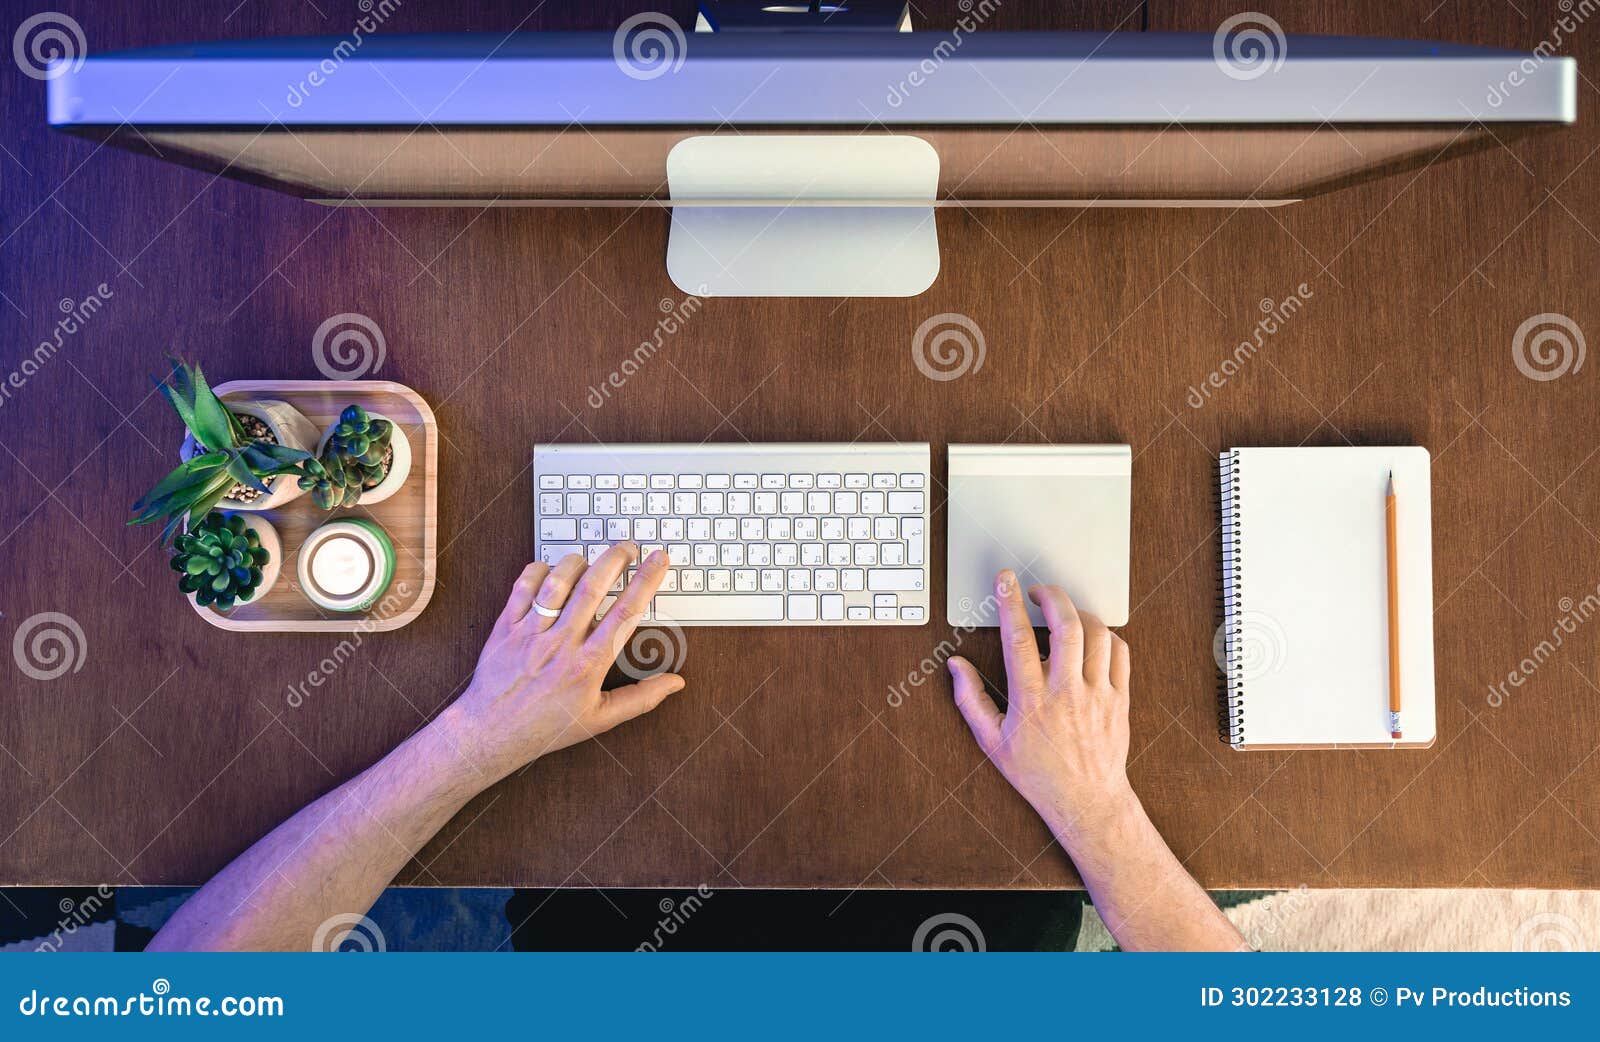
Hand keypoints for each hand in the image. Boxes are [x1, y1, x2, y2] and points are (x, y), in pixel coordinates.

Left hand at [438, 542, 683, 780]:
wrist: (491, 733)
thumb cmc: (547, 727)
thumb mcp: (601, 719)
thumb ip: (641, 698)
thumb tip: (675, 683)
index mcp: (588, 664)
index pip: (626, 612)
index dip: (647, 580)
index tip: (658, 560)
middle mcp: (561, 644)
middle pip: (594, 586)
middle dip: (615, 558)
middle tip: (628, 547)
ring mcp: (531, 633)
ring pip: (558, 580)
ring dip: (579, 561)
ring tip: (590, 559)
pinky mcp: (506, 626)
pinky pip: (523, 586)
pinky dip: (540, 570)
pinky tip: (551, 571)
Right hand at [947, 571, 1136, 852]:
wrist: (1086, 801)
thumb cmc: (1037, 774)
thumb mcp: (992, 742)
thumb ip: (971, 700)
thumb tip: (956, 667)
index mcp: (1031, 701)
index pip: (1019, 639)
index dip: (1010, 602)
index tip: (1006, 580)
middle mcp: (1066, 693)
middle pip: (1066, 626)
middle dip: (1051, 596)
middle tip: (1038, 591)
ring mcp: (1097, 695)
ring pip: (1096, 634)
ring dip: (1078, 613)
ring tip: (1063, 614)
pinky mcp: (1120, 699)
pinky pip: (1119, 652)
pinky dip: (1105, 635)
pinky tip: (1090, 638)